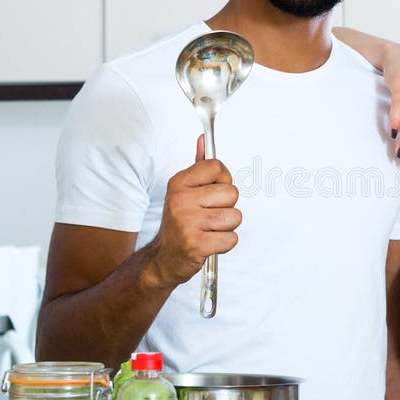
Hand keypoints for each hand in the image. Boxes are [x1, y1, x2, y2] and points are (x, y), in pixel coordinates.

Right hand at [148, 139, 240, 287]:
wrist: (164, 259)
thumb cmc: (179, 222)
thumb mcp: (183, 191)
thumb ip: (198, 166)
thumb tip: (203, 140)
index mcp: (179, 183)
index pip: (218, 167)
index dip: (223, 181)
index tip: (213, 192)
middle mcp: (180, 199)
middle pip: (232, 193)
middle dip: (227, 207)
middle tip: (210, 216)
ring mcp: (188, 222)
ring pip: (235, 217)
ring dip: (227, 227)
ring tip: (209, 230)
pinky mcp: (196, 244)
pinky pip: (232, 238)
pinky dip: (225, 244)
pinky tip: (209, 243)